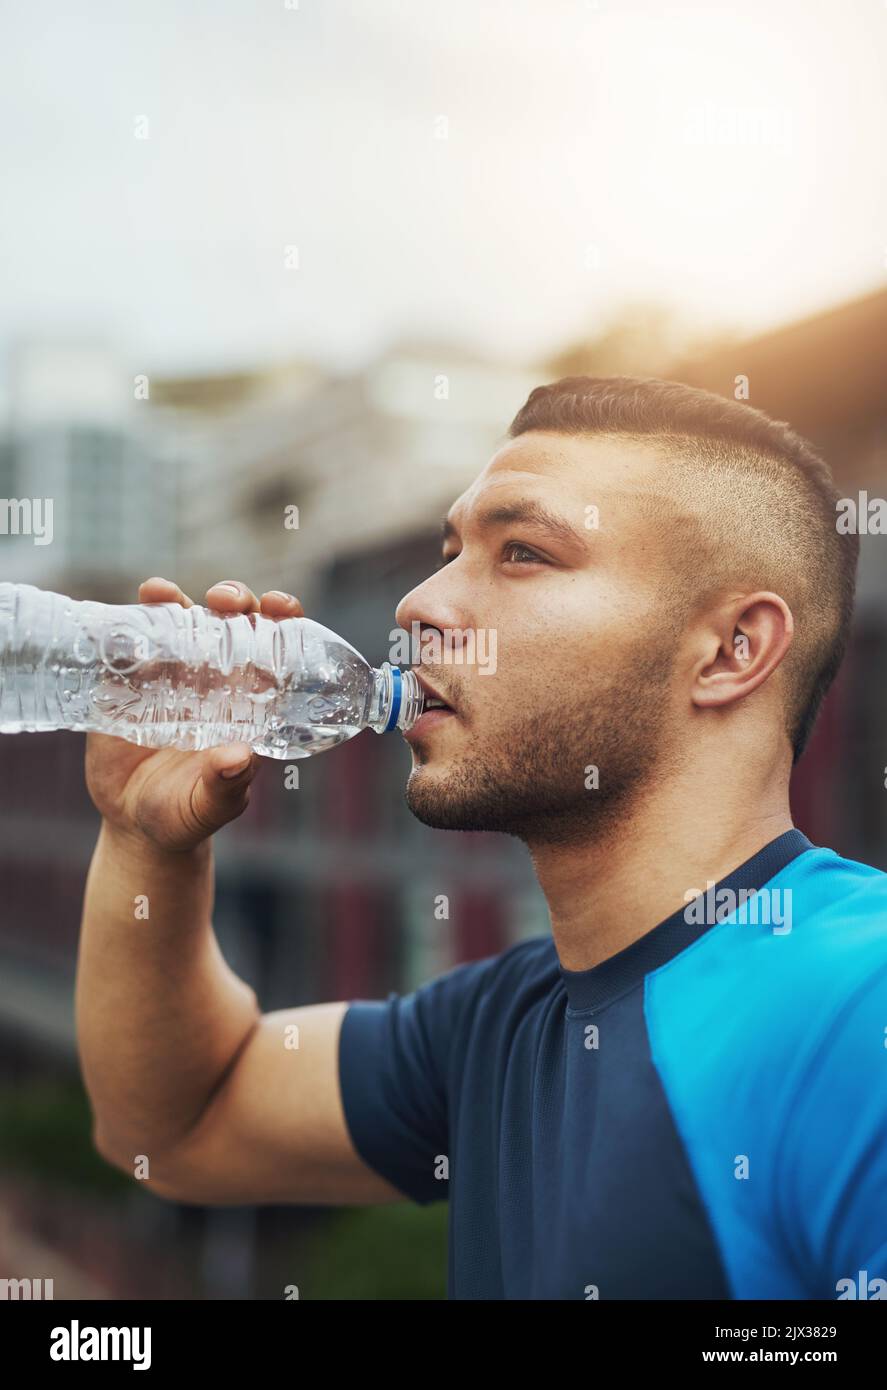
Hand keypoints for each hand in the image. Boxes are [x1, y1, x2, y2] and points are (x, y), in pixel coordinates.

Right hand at [84, 578, 304, 852]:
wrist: (135, 826)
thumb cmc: (185, 815)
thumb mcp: (208, 807)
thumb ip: (225, 785)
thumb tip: (241, 757)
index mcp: (249, 699)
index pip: (276, 647)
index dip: (284, 619)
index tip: (282, 606)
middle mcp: (213, 678)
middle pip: (230, 622)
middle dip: (232, 599)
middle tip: (225, 602)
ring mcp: (168, 676)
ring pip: (178, 621)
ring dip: (174, 601)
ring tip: (163, 596)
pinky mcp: (125, 683)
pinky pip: (127, 644)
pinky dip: (126, 624)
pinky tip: (125, 619)